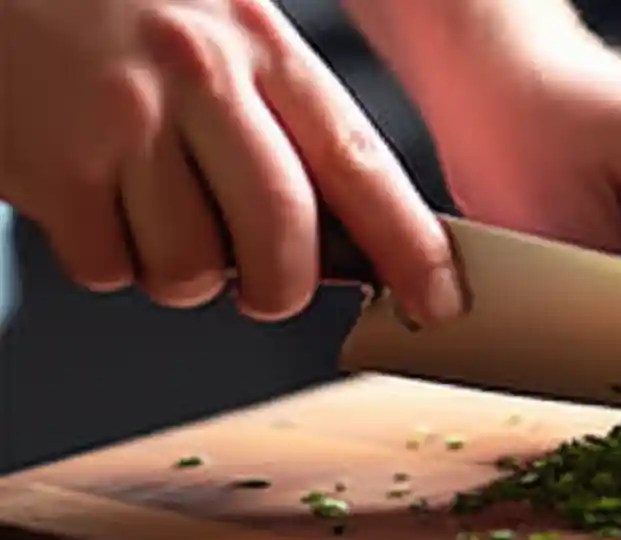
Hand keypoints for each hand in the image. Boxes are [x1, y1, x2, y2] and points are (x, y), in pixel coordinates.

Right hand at [0, 0, 461, 322]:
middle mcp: (201, 77)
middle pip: (283, 238)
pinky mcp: (51, 163)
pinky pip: (108, 267)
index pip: (359, 162)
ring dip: (181, 272)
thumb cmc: (123, 10)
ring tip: (153, 210)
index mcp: (263, 44)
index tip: (439, 300)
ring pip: (190, 269)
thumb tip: (352, 234)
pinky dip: (108, 258)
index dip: (410, 246)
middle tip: (266, 285)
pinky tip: (96, 198)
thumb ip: (286, 118)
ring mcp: (122, 119)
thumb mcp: (226, 30)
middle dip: (281, 288)